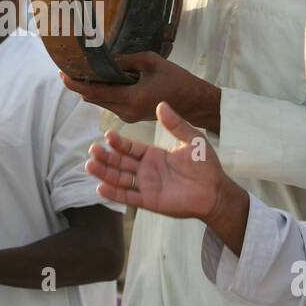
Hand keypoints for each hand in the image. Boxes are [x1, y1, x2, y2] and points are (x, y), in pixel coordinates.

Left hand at [59, 51, 220, 128]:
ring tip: (83, 68)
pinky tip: (103, 76)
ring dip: (91, 87)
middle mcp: (126, 111)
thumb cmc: (177, 80)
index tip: (62, 72)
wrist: (195, 103)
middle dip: (79, 83)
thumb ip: (125, 60)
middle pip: (92, 98)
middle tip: (69, 65)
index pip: (93, 92)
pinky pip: (110, 103)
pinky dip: (103, 91)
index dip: (75, 83)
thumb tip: (103, 57)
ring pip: (100, 101)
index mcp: (130, 98)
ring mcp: (128, 115)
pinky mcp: (132, 115)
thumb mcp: (151, 62)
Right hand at [86, 102, 248, 253]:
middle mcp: (147, 170)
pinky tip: (100, 187)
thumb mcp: (192, 139)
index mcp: (154, 154)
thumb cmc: (206, 166)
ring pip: (120, 178)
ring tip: (89, 165)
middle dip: (106, 156)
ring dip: (104, 173)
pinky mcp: (149, 201)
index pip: (130, 147)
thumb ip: (176, 123)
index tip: (107, 135)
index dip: (118, 142)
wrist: (216, 191)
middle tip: (92, 149)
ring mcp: (146, 186)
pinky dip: (114, 194)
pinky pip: (128, 197)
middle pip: (120, 162)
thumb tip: (161, 104)